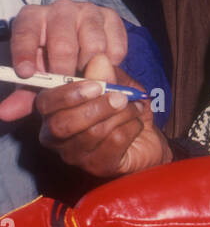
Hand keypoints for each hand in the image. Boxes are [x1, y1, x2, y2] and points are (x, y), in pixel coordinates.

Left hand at [0, 0, 128, 122]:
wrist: (84, 45)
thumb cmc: (53, 60)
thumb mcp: (37, 76)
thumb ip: (24, 94)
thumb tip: (6, 112)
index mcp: (33, 18)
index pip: (25, 32)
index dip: (24, 53)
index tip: (26, 74)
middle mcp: (60, 9)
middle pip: (63, 44)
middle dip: (65, 72)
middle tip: (67, 88)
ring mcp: (88, 11)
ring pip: (94, 47)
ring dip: (91, 69)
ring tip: (85, 76)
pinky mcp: (111, 17)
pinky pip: (115, 48)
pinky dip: (111, 65)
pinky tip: (102, 66)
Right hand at [34, 52, 171, 177]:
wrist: (147, 139)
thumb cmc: (123, 110)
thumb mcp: (117, 85)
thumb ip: (105, 74)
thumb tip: (100, 59)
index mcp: (53, 112)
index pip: (45, 104)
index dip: (68, 94)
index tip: (96, 85)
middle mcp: (57, 137)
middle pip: (62, 124)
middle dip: (95, 107)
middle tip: (120, 97)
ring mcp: (76, 156)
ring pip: (92, 133)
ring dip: (120, 115)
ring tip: (135, 106)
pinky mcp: (99, 167)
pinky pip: (113, 143)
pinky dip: (131, 127)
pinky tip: (137, 123)